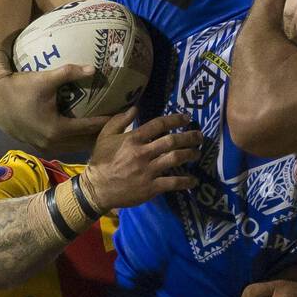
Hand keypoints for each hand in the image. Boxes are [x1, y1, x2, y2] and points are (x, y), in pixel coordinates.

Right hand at [0, 62, 113, 151]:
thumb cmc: (20, 87)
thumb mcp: (45, 79)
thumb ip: (70, 73)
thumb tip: (94, 68)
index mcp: (57, 129)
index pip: (90, 128)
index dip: (108, 122)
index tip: (124, 116)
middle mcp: (53, 143)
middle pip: (86, 142)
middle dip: (103, 135)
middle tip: (121, 126)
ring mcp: (46, 147)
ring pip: (76, 147)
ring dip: (91, 140)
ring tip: (108, 132)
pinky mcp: (40, 146)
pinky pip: (66, 146)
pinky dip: (78, 141)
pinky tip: (86, 134)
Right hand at [83, 110, 200, 211]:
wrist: (97, 188)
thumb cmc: (101, 161)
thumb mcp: (105, 136)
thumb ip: (120, 120)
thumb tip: (135, 107)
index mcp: (133, 139)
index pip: (159, 124)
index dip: (175, 119)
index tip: (187, 118)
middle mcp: (143, 153)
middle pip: (171, 141)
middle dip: (189, 137)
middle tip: (199, 136)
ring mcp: (148, 171)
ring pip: (175, 159)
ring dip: (190, 154)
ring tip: (197, 153)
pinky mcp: (151, 187)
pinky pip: (173, 183)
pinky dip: (186, 181)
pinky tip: (194, 180)